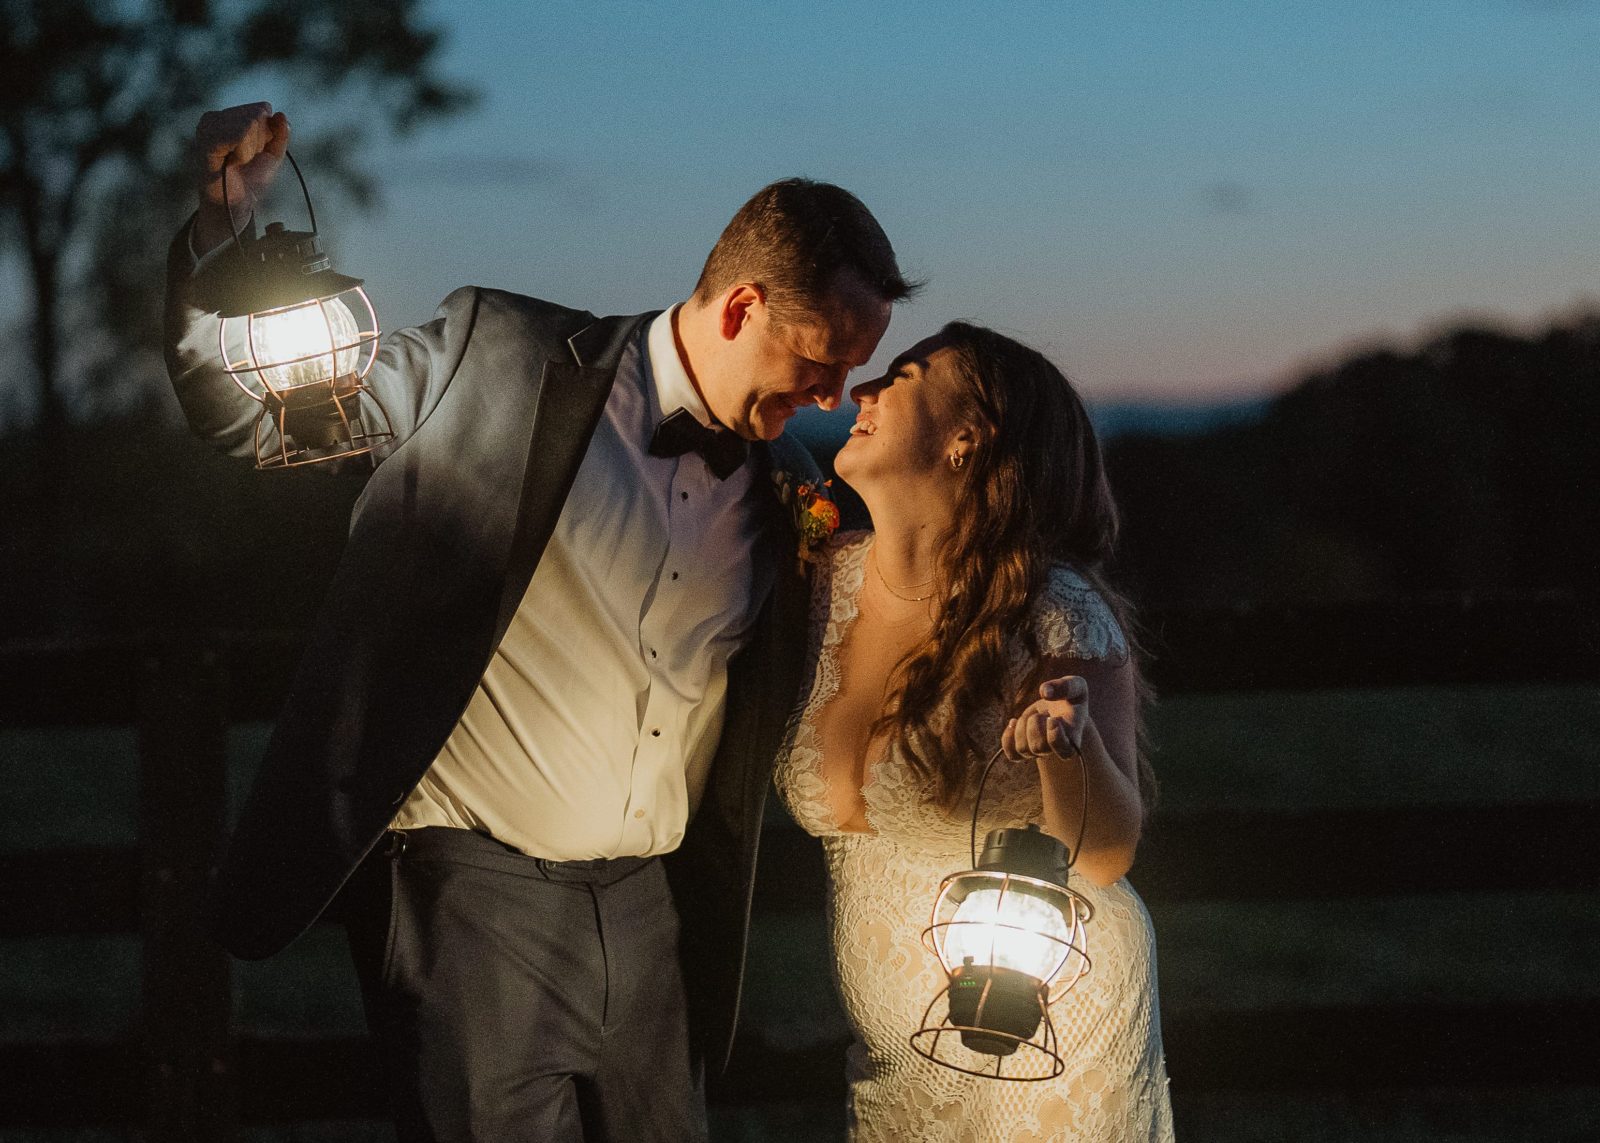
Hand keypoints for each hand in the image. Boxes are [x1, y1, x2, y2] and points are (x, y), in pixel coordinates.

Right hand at [193, 102, 289, 251]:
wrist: (238, 204)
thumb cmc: (250, 179)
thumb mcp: (272, 154)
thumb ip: (280, 133)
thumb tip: (280, 114)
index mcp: (227, 116)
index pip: (262, 109)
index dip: (266, 135)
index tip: (252, 152)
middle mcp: (214, 117)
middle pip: (256, 114)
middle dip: (258, 141)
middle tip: (243, 159)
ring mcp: (207, 128)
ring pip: (249, 123)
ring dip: (250, 148)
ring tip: (236, 161)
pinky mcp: (206, 142)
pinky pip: (237, 135)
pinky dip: (243, 152)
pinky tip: (231, 162)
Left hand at [1001, 675, 1088, 762]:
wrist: (1061, 710)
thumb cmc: (1070, 698)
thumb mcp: (1077, 686)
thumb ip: (1066, 686)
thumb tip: (1045, 693)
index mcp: (1073, 736)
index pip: (1065, 750)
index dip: (1055, 738)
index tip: (1052, 719)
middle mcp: (1056, 749)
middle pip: (1038, 748)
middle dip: (1034, 725)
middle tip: (1040, 713)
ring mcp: (1040, 751)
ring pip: (1023, 749)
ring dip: (1021, 728)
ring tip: (1030, 716)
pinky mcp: (1025, 749)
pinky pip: (1012, 754)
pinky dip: (1008, 738)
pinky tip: (1013, 722)